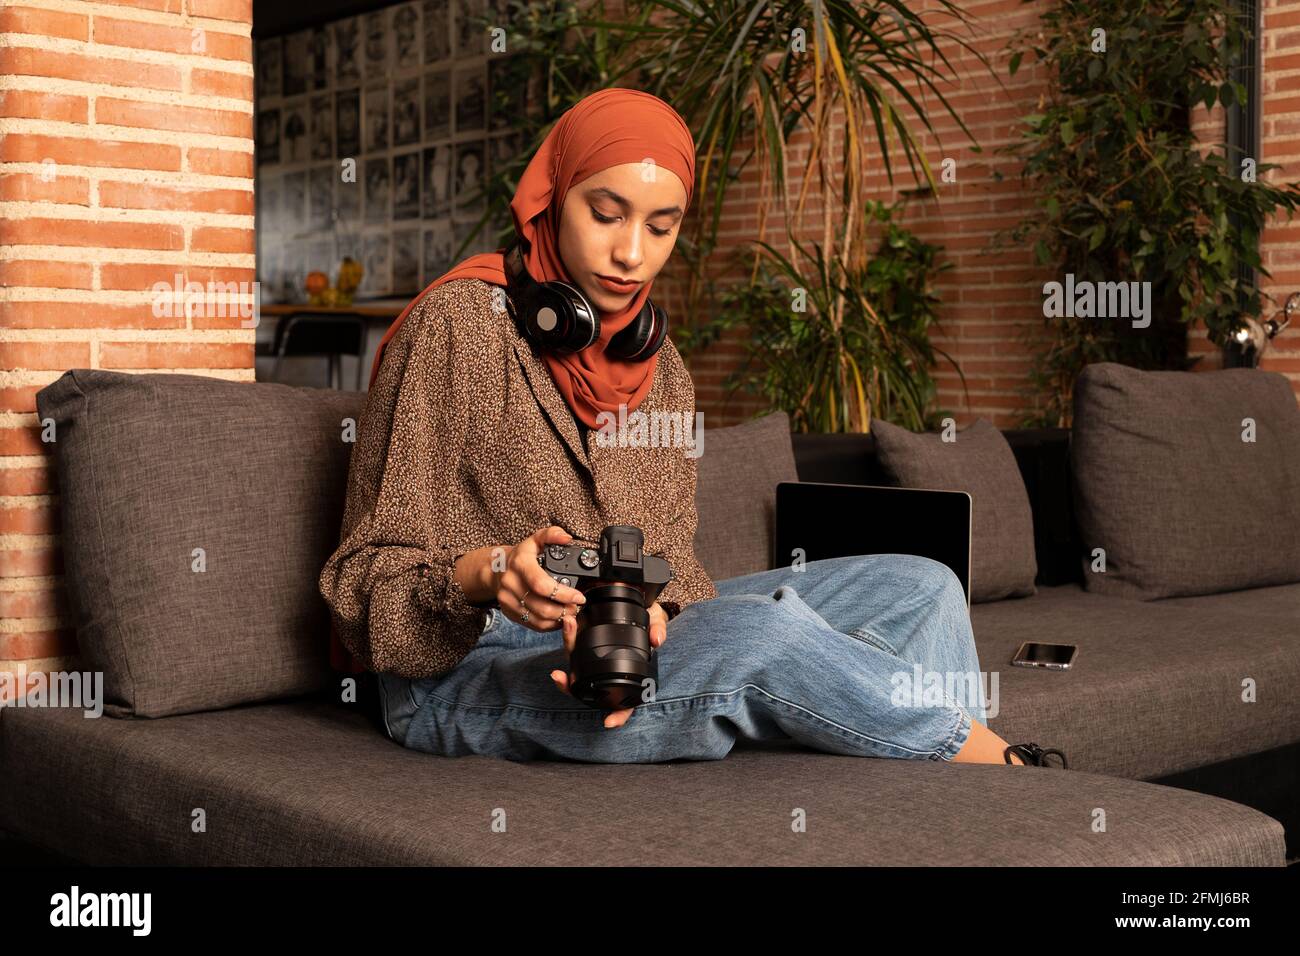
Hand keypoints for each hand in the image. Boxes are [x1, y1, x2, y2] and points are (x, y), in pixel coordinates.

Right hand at [485, 525, 587, 632]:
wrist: (495, 570)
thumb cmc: (520, 556)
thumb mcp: (534, 540)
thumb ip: (551, 534)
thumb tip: (566, 538)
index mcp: (520, 565)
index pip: (542, 585)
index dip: (564, 594)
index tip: (579, 596)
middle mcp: (511, 584)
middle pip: (542, 607)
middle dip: (565, 610)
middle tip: (577, 606)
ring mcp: (509, 601)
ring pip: (538, 619)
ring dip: (559, 619)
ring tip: (570, 612)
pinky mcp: (509, 612)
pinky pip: (532, 624)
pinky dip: (549, 625)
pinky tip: (558, 618)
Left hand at [549, 600, 667, 728]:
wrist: (641, 609)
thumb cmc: (650, 623)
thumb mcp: (658, 623)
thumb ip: (658, 630)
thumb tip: (657, 640)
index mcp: (631, 677)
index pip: (626, 704)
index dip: (618, 715)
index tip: (608, 722)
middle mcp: (609, 673)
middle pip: (589, 689)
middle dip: (571, 687)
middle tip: (562, 678)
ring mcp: (595, 663)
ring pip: (576, 669)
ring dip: (566, 653)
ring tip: (563, 644)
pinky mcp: (587, 647)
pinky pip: (576, 648)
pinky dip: (570, 637)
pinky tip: (568, 624)